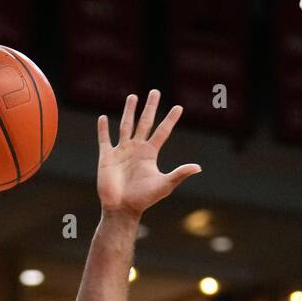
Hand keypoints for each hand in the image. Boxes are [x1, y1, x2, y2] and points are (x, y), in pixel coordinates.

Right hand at [98, 90, 200, 217]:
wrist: (122, 208)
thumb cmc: (143, 199)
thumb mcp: (164, 185)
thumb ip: (179, 174)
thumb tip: (198, 168)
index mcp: (150, 154)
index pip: (162, 131)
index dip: (170, 119)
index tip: (179, 107)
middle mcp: (137, 149)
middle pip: (145, 122)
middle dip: (150, 107)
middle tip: (155, 92)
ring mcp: (122, 151)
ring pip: (125, 125)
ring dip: (129, 111)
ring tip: (133, 97)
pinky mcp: (107, 157)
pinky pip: (104, 139)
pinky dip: (103, 129)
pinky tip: (102, 118)